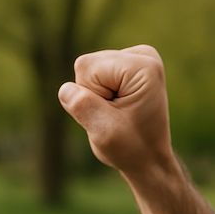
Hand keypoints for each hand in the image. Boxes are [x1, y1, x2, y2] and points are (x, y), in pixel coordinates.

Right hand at [58, 45, 173, 177]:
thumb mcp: (105, 132)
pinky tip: (118, 106)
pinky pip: (94, 73)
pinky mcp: (128, 65)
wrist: (149, 159)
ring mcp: (137, 58)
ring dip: (96, 96)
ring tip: (118, 114)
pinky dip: (100, 93)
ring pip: (88, 70)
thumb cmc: (130, 148)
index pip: (85, 68)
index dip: (91, 96)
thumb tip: (65, 89)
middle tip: (115, 116)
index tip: (114, 114)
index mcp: (142, 65)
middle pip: (86, 66)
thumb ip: (84, 107)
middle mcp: (142, 55)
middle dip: (93, 95)